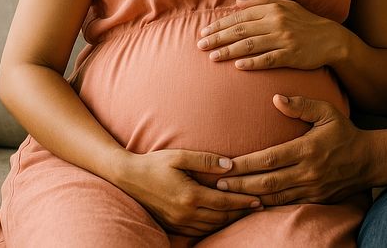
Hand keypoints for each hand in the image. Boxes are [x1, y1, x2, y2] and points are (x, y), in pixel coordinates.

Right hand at [116, 149, 260, 236]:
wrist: (128, 177)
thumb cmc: (155, 163)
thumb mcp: (180, 156)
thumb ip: (206, 160)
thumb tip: (230, 165)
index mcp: (190, 195)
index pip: (224, 201)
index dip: (243, 201)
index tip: (258, 200)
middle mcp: (185, 212)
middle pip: (221, 217)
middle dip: (241, 212)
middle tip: (259, 206)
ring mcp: (178, 221)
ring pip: (211, 226)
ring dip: (229, 220)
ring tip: (244, 212)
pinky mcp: (173, 225)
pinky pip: (199, 230)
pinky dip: (214, 225)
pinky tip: (222, 218)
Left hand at [197, 0, 346, 70]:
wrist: (330, 39)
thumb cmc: (304, 22)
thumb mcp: (285, 6)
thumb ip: (259, 2)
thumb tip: (236, 3)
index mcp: (273, 9)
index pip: (239, 17)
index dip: (220, 24)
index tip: (204, 31)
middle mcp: (276, 22)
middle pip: (240, 30)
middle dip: (218, 38)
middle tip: (200, 45)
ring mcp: (284, 39)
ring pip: (250, 45)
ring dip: (229, 51)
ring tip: (213, 57)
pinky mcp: (291, 55)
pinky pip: (268, 59)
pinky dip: (252, 63)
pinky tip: (238, 66)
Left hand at [216, 95, 369, 205]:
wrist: (370, 160)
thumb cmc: (344, 132)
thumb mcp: (327, 112)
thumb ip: (302, 105)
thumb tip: (276, 99)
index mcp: (308, 149)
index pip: (269, 159)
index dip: (245, 164)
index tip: (225, 164)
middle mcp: (308, 172)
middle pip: (266, 182)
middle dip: (239, 184)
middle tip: (216, 184)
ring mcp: (312, 188)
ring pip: (274, 197)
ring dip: (248, 197)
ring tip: (226, 196)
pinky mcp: (315, 199)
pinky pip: (286, 205)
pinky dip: (266, 206)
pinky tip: (250, 204)